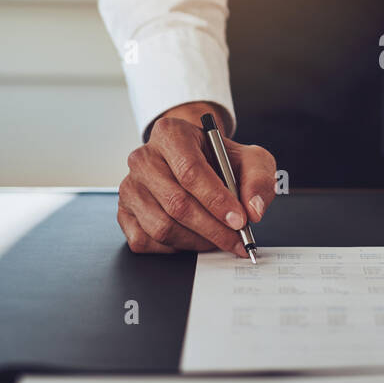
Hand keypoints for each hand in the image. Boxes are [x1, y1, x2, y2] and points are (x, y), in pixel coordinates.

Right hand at [117, 102, 276, 254]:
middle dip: (213, 228)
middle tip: (237, 238)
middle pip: (176, 203)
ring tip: (219, 239)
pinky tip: (194, 238)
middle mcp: (143, 158)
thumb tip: (254, 209)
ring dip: (197, 241)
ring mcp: (129, 187)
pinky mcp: (124, 213)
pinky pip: (145, 241)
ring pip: (161, 226)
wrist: (199, 163)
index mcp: (170, 134)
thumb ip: (259, 178)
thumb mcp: (250, 158)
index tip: (239, 220)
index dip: (216, 200)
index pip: (190, 170)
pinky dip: (175, 248)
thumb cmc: (220, 160)